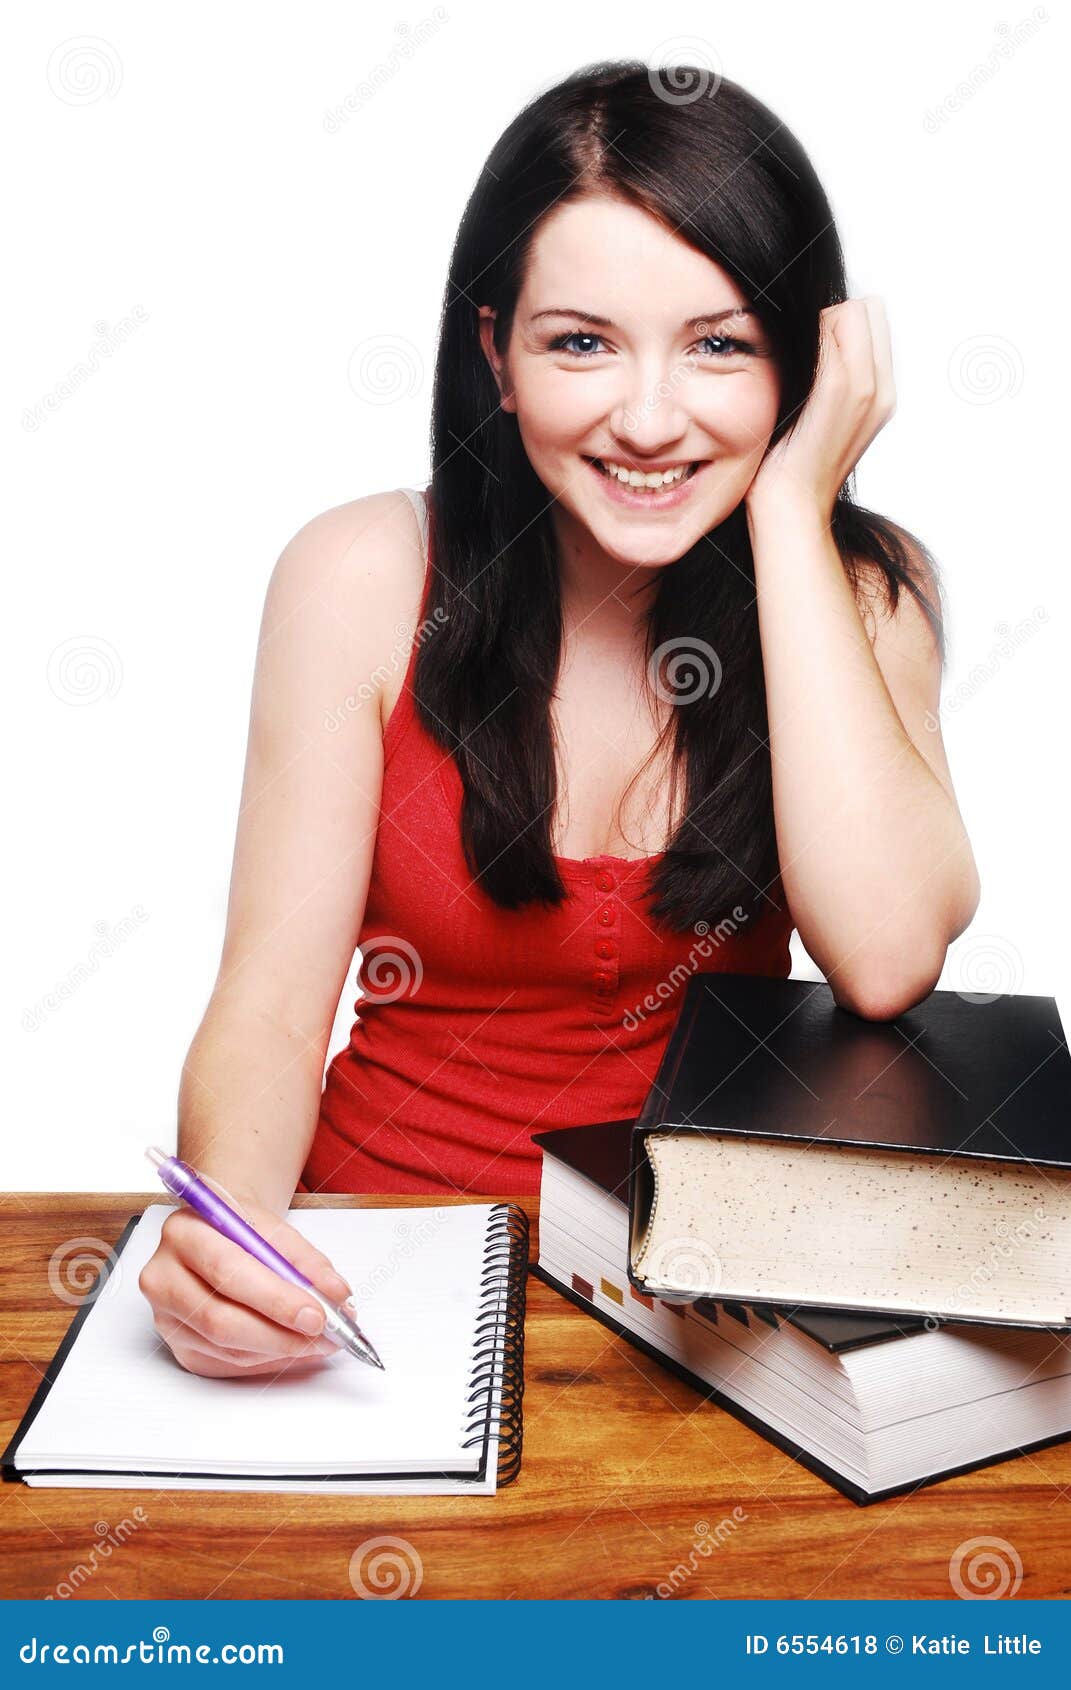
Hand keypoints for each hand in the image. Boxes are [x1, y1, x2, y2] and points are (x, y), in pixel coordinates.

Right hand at [138, 1195, 356, 1377]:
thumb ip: (306, 1261)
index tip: (316, 1314)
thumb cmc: (243, 1229)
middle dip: (282, 1334)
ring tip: (320, 1341)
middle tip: (325, 1335)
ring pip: (228, 1348)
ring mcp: (166, 1317)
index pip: (227, 1271)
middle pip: (221, 1320)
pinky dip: (269, 1359)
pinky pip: (228, 1363)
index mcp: (183, 1232)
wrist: (218, 1233)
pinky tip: (295, 1348)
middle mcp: (163, 1277)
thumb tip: (335, 1295)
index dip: (275, 1299)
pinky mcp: (179, 1346)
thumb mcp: (275, 1228)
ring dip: (282, 1350)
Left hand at [745, 297, 895, 520]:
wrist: (790, 507)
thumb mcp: (821, 417)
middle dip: (832, 317)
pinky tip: (785, 365)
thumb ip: (831, 377)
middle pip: (867, 308)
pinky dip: (808, 335)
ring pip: (850, 311)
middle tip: (801, 358)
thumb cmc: (791, 464)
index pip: (873, 317)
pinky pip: (834, 328)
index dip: (839, 322)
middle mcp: (883, 389)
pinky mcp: (839, 388)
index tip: (810, 352)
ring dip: (817, 326)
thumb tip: (816, 337)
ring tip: (793, 368)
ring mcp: (866, 387)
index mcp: (882, 394)